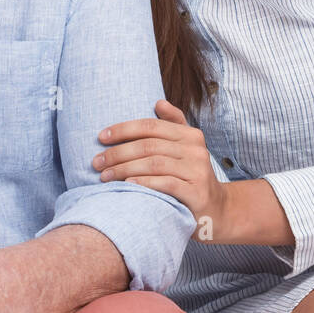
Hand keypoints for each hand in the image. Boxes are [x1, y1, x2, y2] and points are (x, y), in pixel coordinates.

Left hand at [94, 99, 228, 241]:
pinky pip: (166, 184)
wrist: (217, 210)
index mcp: (190, 135)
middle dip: (118, 153)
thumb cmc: (191, 177)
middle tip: (96, 162)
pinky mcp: (197, 192)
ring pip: (154, 164)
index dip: (124, 129)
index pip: (151, 126)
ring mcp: (198, 171)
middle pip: (149, 146)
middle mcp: (196, 150)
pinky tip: (127, 185)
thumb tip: (158, 103)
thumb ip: (173, 125)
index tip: (101, 137)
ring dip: (125, 169)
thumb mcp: (185, 149)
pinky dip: (144, 183)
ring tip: (105, 176)